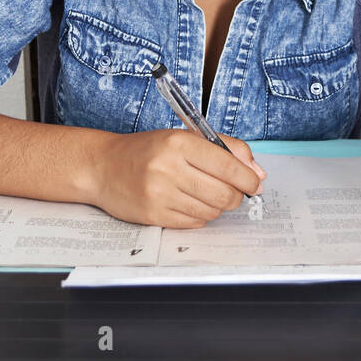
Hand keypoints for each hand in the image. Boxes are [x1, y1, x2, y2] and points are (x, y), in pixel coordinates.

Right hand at [91, 128, 265, 228]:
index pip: (228, 165)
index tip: (254, 183)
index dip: (248, 179)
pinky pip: (195, 223)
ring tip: (204, 193)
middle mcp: (168, 168)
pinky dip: (200, 215)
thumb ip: (225, 149)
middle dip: (236, 196)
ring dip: (217, 206)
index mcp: (179, 143)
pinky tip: (188, 202)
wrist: (103, 167)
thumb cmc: (147, 150)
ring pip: (212, 210)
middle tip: (231, 191)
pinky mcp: (154, 216)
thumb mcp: (184, 138)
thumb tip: (257, 173)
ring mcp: (160, 194)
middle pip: (224, 193)